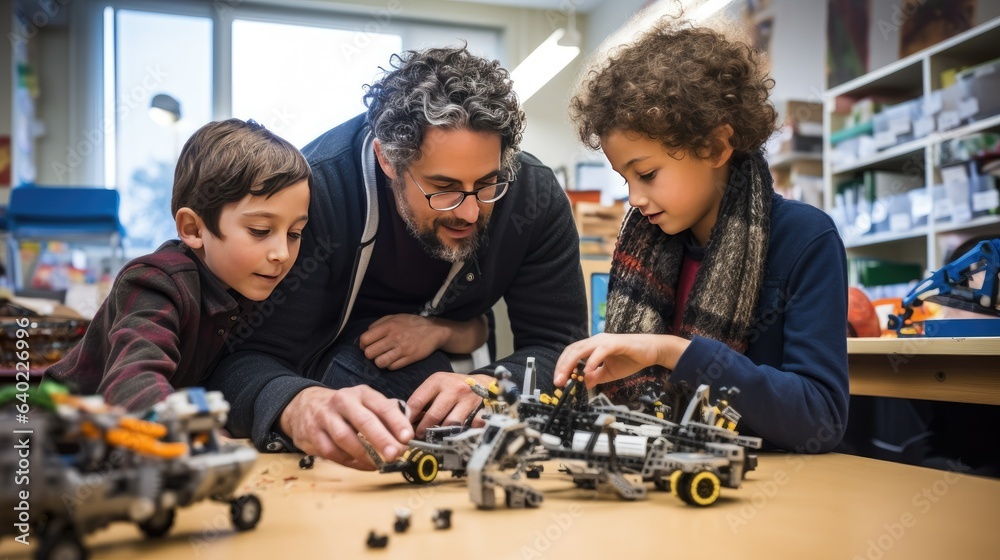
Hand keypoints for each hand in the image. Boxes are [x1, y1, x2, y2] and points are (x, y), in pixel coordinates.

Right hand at [278, 386, 412, 469]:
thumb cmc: (344, 408)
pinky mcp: (311, 433)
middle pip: (363, 421)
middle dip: (381, 439)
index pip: (382, 406)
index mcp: (361, 393)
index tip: (408, 437)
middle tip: (394, 454)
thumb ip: (385, 416)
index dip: (397, 422)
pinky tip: (359, 464)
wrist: (305, 404)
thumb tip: (407, 435)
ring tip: (377, 464)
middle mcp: (343, 401)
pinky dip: (347, 461)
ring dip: (363, 455)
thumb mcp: (364, 404)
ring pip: (344, 438)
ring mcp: (325, 416)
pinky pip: (331, 451)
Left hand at [359, 314, 447, 369]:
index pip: (365, 339)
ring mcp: (402, 349)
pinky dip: (390, 365)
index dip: (363, 345)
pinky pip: (392, 367)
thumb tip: (366, 333)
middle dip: (370, 354)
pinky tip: (394, 360)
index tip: (366, 346)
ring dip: (379, 362)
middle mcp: (394, 337)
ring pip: (379, 362)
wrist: (434, 330)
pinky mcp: (409, 358)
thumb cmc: (412, 323)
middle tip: (375, 353)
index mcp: (389, 326)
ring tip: (383, 358)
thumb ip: (379, 323)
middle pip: (369, 353)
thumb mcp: (395, 317)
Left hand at [406, 372, 494, 438]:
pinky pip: (464, 428)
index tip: (405, 426)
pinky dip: (455, 433)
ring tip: (432, 437)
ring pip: (449, 424)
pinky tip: (450, 435)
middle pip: (433, 415)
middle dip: (423, 429)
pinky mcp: (478, 410)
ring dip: (439, 434)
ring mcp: (467, 400)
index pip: (417, 401)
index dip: (409, 417)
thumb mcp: (438, 385)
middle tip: (418, 436)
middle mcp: (453, 388)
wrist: (483, 383)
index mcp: (438, 380)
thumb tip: (407, 419)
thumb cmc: (454, 386)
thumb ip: (423, 398)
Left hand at [553, 333, 690, 387]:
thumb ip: (595, 377)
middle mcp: (596, 341)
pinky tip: (588, 371)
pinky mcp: (616, 343)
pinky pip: (600, 350)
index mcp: (592, 347)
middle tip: (558, 381)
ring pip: (582, 349)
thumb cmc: (631, 359)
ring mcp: (605, 340)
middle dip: (562, 366)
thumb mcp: (609, 373)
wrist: (651, 352)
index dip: (562, 365)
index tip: (558, 380)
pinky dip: (592, 360)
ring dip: (571, 363)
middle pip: (573, 350)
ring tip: (566, 377)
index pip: (571, 353)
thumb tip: (584, 383)